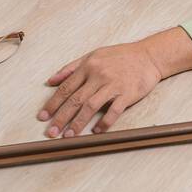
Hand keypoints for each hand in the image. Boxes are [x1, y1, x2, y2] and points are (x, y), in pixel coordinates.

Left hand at [39, 43, 164, 136]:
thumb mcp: (93, 55)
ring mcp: (113, 85)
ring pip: (91, 106)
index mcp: (88, 66)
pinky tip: (97, 131)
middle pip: (75, 100)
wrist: (148, 56)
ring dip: (78, 123)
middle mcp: (98, 75)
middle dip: (61, 118)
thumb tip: (51, 81)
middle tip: (51, 132)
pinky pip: (114, 110)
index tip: (43, 116)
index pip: (66, 88)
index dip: (53, 103)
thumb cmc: (120, 56)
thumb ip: (71, 68)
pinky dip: (105, 122)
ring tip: (69, 136)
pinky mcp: (128, 93)